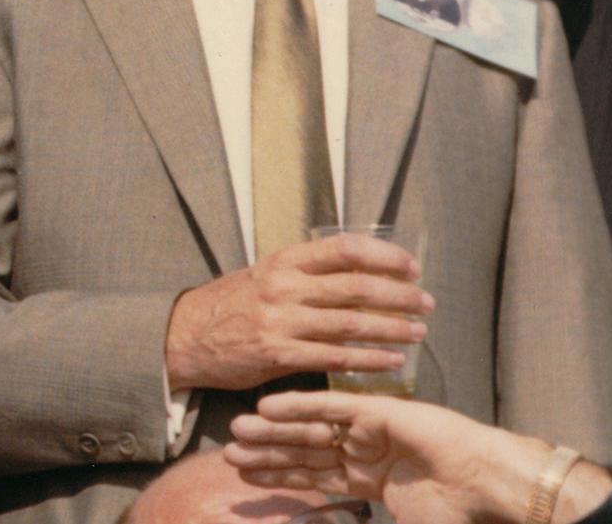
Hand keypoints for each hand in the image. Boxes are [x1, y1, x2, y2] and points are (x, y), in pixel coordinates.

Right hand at [162, 233, 429, 392]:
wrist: (185, 336)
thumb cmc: (230, 305)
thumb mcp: (263, 275)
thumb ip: (304, 275)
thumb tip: (355, 274)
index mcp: (284, 261)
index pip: (344, 249)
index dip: (384, 256)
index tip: (411, 266)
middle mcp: (285, 286)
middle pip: (356, 286)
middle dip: (399, 296)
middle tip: (426, 303)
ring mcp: (282, 321)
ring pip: (351, 323)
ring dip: (392, 329)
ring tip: (418, 332)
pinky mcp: (279, 354)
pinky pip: (336, 357)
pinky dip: (369, 360)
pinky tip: (391, 362)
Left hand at [227, 392, 611, 523]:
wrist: (481, 485)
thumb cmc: (450, 511)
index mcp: (366, 479)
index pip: (311, 475)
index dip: (277, 475)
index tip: (242, 475)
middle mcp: (361, 451)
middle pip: (302, 450)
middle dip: (265, 453)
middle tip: (227, 452)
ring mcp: (367, 429)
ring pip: (309, 428)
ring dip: (272, 430)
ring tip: (236, 432)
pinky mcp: (374, 409)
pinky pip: (328, 406)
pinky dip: (296, 405)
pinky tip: (266, 408)